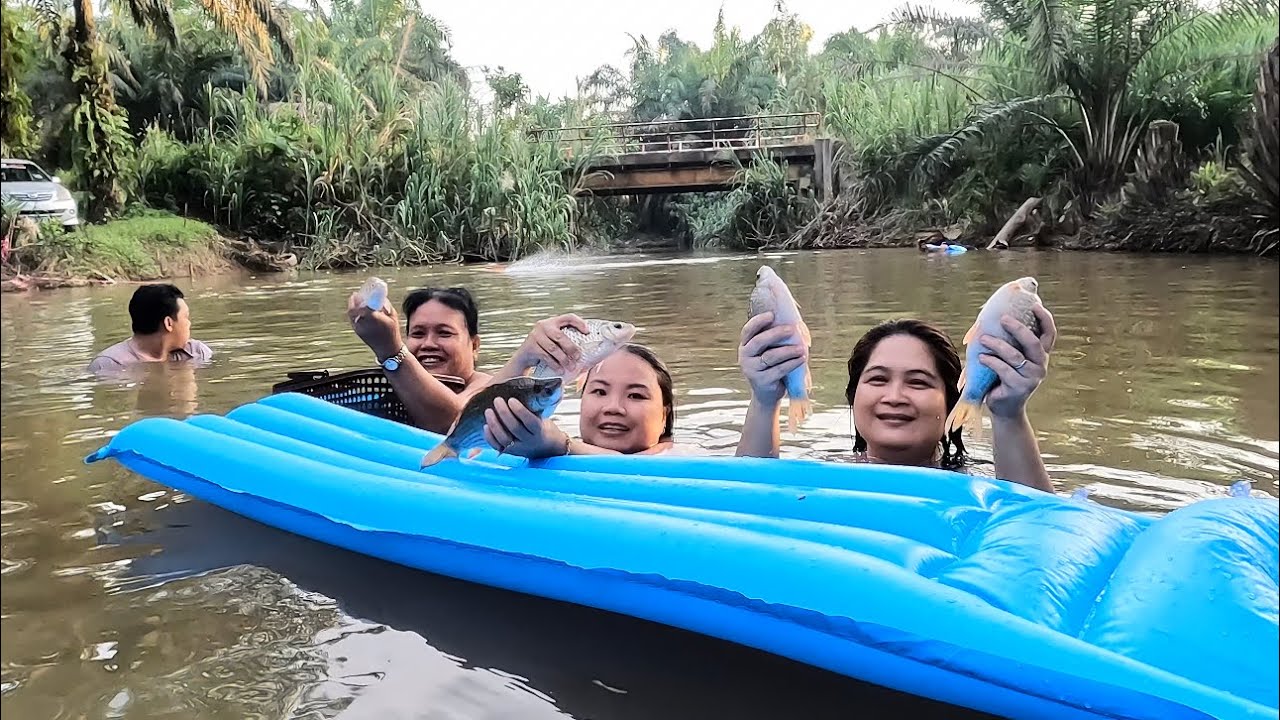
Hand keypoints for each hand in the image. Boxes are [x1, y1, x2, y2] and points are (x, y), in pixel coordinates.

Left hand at [347, 291, 402, 360]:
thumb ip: (386, 305)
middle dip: (352, 301)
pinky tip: (357, 311)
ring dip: (352, 307)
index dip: (359, 299)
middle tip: (355, 296)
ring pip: (351, 315)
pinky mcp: (358, 332)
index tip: (359, 293)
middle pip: (353, 310)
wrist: (387, 349)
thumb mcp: (393, 316)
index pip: (362, 306)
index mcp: (374, 317)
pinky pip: (352, 320)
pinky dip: (353, 314)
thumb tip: (380, 297)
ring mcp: (359, 328)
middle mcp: (364, 323)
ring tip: (354, 302)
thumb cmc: (392, 332)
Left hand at [482, 397, 570, 458]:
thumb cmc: (543, 427)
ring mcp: (518, 449)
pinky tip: (485, 426)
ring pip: (504, 438)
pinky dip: (490, 437)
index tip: (511, 399)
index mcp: (539, 431)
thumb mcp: (543, 417)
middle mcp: (528, 441)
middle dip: (504, 413)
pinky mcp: (509, 453)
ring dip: (494, 424)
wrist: (546, 449)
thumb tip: (526, 385)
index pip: (529, 421)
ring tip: (488, 411)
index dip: (519, 410)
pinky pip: (497, 446)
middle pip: (514, 428)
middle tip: (497, 400)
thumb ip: (534, 407)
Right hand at [510, 314, 591, 374]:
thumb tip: (586, 357)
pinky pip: (546, 356)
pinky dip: (554, 364)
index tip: (587, 332)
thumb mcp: (554, 342)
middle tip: (578, 357)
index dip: (579, 323)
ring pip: (553, 348)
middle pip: (561, 336)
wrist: (523, 357)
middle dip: (571, 348)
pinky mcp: (530, 346)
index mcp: (553, 322)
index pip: (568, 317)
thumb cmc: (544, 350)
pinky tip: (560, 370)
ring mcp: (536, 335)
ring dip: (564, 359)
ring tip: (571, 367)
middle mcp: (543, 325)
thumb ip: (566, 344)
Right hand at [738, 312, 807, 407]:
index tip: (771, 314)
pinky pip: (779, 370)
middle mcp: (745, 357)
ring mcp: (752, 370)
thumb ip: (775, 340)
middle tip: (791, 329)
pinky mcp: (762, 381)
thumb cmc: (771, 367)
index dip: (758, 321)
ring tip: (802, 348)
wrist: (767, 394)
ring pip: (770, 356)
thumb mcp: (768, 352)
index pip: (748, 330)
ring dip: (788, 350)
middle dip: (776, 333)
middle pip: (759, 341)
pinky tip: (801, 359)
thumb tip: (794, 325)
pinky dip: (792, 363)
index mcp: (745, 345)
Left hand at [979, 304, 1056, 418]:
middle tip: (1003, 319)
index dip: (1045, 319)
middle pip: (1033, 342)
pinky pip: (1004, 370)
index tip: (1035, 305)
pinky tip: (981, 357)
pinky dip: (991, 361)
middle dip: (1018, 328)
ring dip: (997, 345)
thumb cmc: (1004, 377)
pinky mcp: (1019, 388)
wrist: (1005, 407)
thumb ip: (1009, 342)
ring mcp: (1031, 378)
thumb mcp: (1010, 358)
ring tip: (983, 339)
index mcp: (1040, 355)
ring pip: (1016, 356)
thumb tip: (990, 319)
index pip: (1049, 334)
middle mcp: (1040, 365)